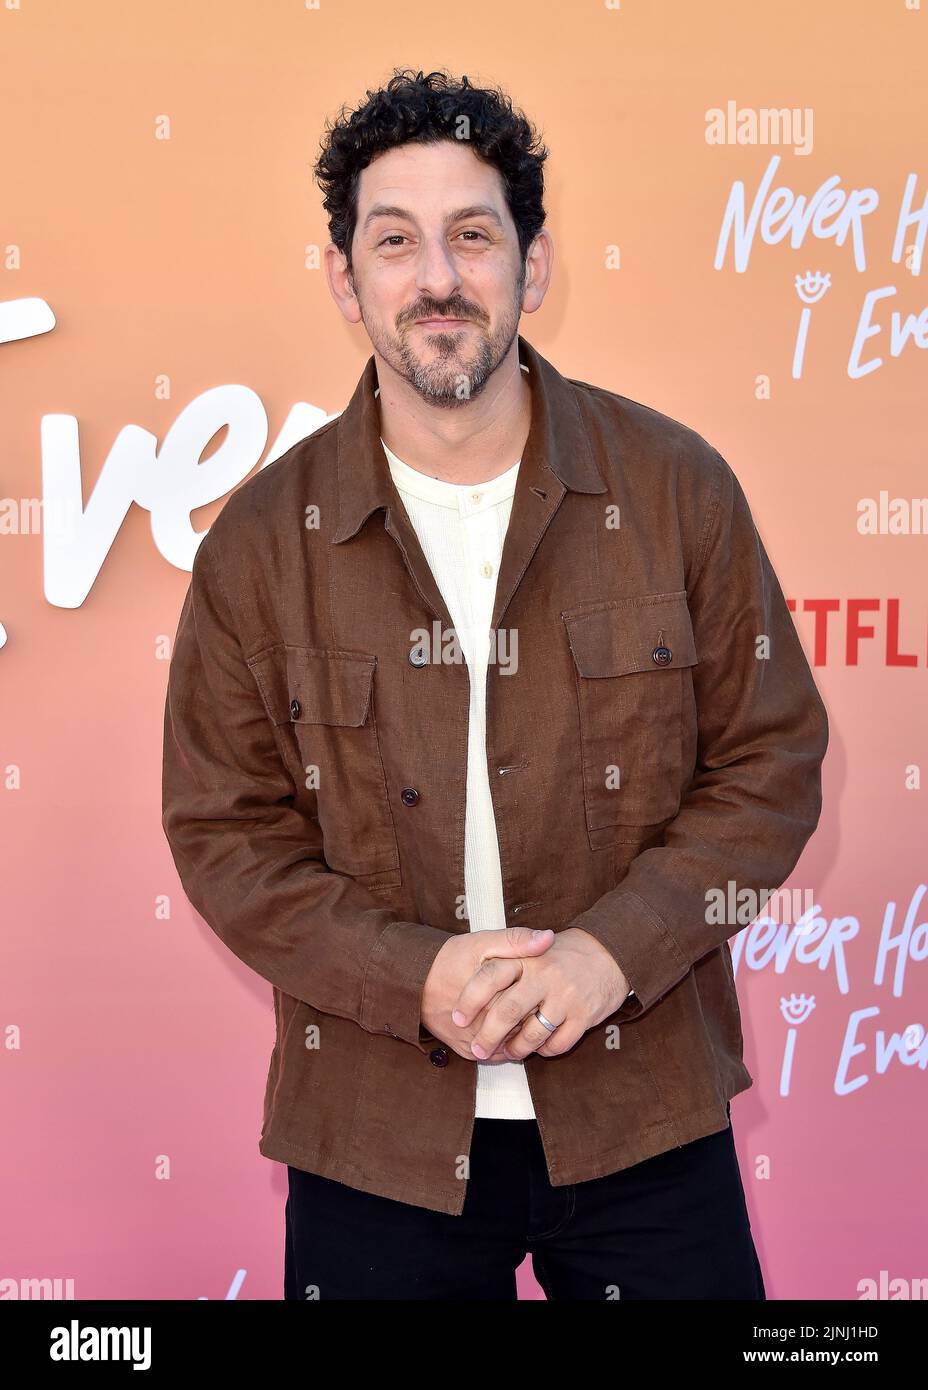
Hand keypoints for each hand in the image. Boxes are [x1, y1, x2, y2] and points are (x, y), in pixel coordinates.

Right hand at [421, 926, 556, 1060]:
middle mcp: (483, 1019)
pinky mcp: (466, 1050)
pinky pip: (496, 1055)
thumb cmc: (450, 959)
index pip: (533, 1002)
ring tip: (520, 1017)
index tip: (539, 989)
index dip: (539, 996)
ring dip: (520, 1034)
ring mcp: (474, 1039)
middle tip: (532, 1004)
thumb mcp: (481, 942)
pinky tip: (506, 1031)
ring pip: (512, 1044)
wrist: (414, 983)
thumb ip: (515, 940)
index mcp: (494, 990)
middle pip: (524, 1025)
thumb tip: (548, 938)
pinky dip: (505, 1046)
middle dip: (532, 1016)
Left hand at [449, 927, 629, 1061]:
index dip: (470, 1000)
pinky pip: (557, 1044)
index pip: (490, 977)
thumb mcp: (532, 946)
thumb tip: (474, 977)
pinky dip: (544, 1051)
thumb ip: (505, 957)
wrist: (610, 953)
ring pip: (532, 1034)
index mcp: (527, 957)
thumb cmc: (562, 954)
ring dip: (516, 1049)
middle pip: (508, 1011)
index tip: (457, 1018)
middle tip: (478, 1049)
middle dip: (488, 1036)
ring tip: (509, 1052)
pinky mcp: (584, 1015)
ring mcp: (566, 996)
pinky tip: (539, 1048)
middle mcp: (545, 976)